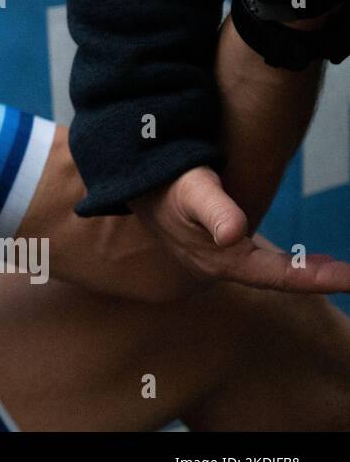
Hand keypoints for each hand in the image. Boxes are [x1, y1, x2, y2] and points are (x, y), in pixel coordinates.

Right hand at [130, 165, 349, 292]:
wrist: (131, 182)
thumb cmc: (163, 183)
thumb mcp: (191, 190)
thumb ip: (214, 209)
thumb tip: (234, 233)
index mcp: (219, 259)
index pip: (277, 275)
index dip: (317, 279)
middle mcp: (218, 265)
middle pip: (274, 278)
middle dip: (314, 278)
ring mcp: (213, 258)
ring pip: (265, 272)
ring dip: (299, 272)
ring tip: (332, 269)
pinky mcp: (211, 247)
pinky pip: (255, 262)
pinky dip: (281, 262)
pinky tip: (293, 256)